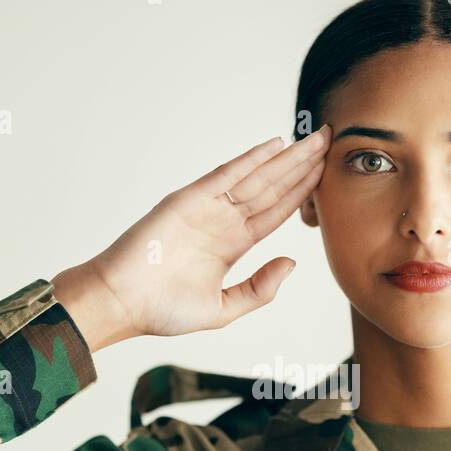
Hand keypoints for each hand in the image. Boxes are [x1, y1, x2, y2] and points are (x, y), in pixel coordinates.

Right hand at [54, 126, 330, 348]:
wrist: (121, 304)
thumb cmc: (162, 310)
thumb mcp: (224, 308)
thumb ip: (259, 289)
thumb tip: (292, 263)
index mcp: (232, 245)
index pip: (276, 212)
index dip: (303, 193)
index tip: (327, 175)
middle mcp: (223, 222)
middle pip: (272, 188)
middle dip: (302, 166)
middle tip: (329, 141)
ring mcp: (206, 209)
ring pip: (256, 178)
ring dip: (285, 158)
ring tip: (313, 139)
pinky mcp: (188, 201)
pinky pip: (225, 176)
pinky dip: (250, 160)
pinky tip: (274, 147)